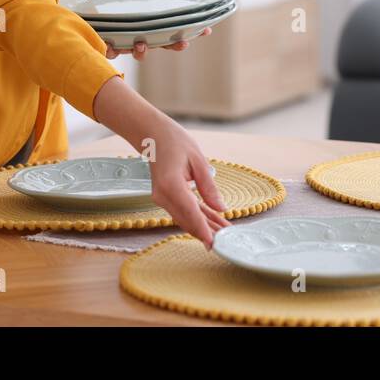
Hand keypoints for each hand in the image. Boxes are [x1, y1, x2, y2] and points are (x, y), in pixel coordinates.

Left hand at [104, 25, 210, 60]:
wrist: (81, 7)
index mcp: (150, 26)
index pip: (175, 31)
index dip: (191, 32)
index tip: (207, 29)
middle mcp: (141, 37)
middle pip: (162, 45)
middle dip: (173, 45)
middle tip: (183, 42)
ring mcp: (124, 42)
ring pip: (137, 53)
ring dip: (142, 51)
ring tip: (142, 45)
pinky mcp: (105, 44)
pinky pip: (108, 51)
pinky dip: (108, 49)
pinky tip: (108, 44)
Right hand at [145, 118, 229, 248]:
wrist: (153, 135)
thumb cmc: (175, 142)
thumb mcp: (198, 160)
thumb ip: (209, 187)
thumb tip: (221, 208)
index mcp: (171, 184)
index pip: (189, 212)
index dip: (202, 229)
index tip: (213, 243)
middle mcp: (163, 195)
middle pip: (187, 220)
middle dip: (207, 233)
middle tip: (226, 241)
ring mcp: (162, 198)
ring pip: (185, 219)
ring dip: (204, 227)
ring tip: (224, 234)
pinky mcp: (165, 198)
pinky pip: (182, 211)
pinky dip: (198, 218)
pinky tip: (213, 223)